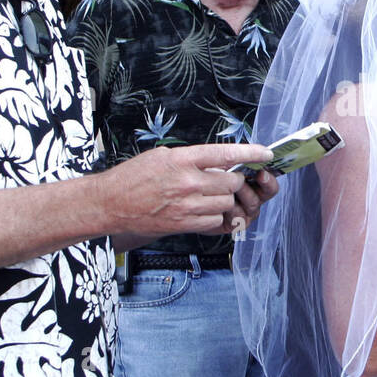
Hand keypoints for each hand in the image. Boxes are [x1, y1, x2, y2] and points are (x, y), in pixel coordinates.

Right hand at [101, 143, 272, 237]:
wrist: (111, 203)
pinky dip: (216, 216)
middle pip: (232, 181)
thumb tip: (221, 161)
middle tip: (227, 178)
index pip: (226, 153)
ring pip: (226, 202)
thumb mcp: (163, 155)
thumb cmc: (134, 176)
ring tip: (211, 194)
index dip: (251, 153)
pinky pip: (215, 221)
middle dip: (235, 179)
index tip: (266, 153)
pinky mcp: (184, 224)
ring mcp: (187, 205)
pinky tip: (205, 209)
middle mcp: (188, 182)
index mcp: (183, 159)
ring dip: (225, 198)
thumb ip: (193, 158)